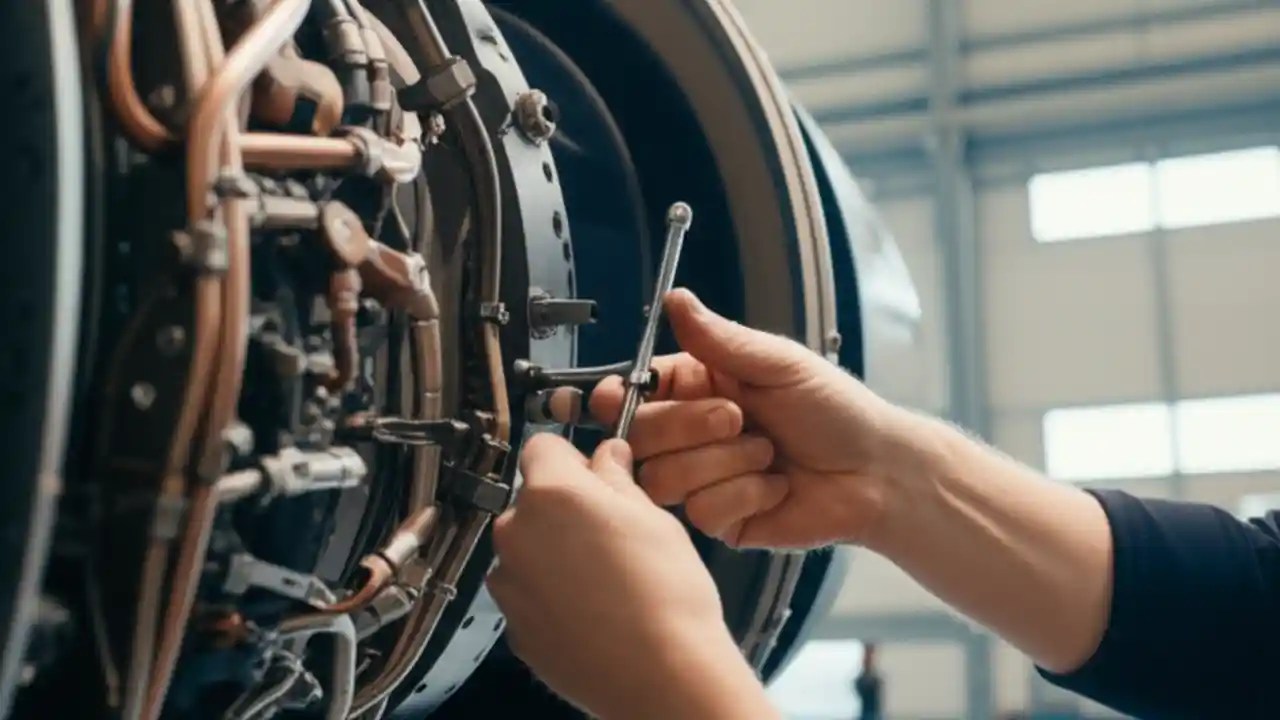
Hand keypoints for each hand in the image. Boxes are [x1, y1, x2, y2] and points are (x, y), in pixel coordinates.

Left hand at [487, 434, 775, 719]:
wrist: (660, 674)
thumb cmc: (665, 595)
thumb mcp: (652, 518)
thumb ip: (617, 480)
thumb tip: (607, 456)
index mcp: (552, 493)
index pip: (542, 447)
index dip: (573, 458)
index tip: (594, 474)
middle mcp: (517, 533)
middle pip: (533, 501)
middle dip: (565, 509)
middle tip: (612, 533)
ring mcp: (510, 583)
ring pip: (528, 549)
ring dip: (554, 553)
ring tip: (605, 579)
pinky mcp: (513, 626)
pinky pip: (528, 593)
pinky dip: (551, 595)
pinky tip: (592, 610)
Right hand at [591, 289, 928, 549]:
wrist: (877, 472)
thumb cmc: (836, 411)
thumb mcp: (779, 363)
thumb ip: (720, 339)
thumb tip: (676, 299)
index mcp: (702, 387)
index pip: (639, 390)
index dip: (623, 395)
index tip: (620, 397)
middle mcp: (694, 434)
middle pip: (642, 436)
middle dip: (691, 426)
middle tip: (738, 418)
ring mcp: (704, 480)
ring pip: (665, 477)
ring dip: (723, 462)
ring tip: (767, 453)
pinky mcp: (721, 520)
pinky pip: (701, 511)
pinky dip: (744, 494)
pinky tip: (775, 486)